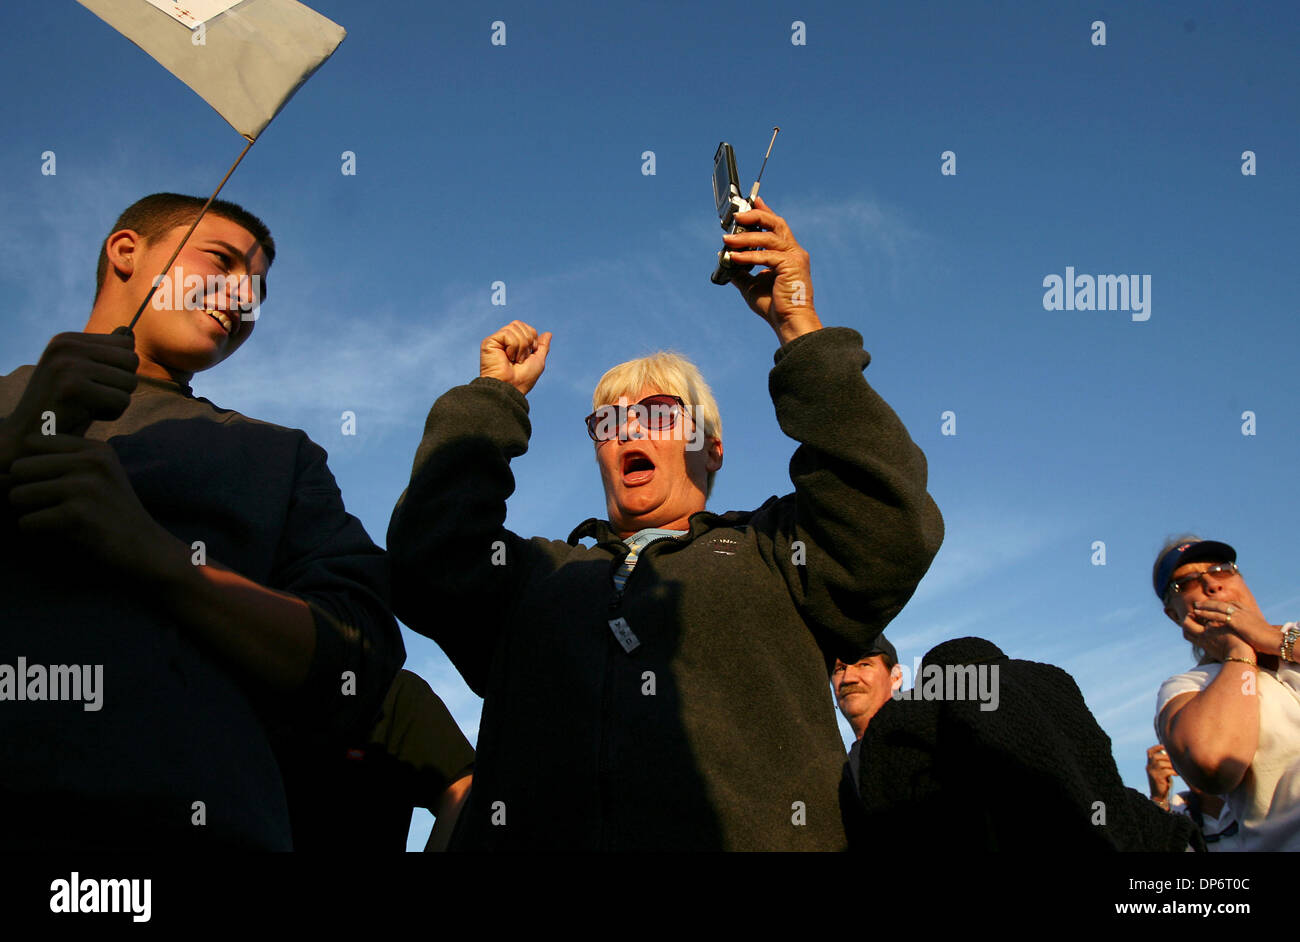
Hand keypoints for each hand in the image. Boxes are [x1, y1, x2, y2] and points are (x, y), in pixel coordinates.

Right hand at [0, 332, 136, 468]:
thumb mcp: (83, 376)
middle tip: (94, 399)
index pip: (126, 344)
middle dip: (122, 386)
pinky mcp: (72, 387)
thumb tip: (128, 332)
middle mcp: (66, 345)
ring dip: (116, 402)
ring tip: (87, 407)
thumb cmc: (63, 409)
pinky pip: (121, 400)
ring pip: (129, 382)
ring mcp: (67, 364)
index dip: (120, 370)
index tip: (94, 384)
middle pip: (131, 361)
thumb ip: (105, 354)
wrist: (29, 437)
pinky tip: (85, 416)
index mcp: (67, 339)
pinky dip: (111, 414)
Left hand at [7, 432, 176, 575]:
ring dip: (28, 513)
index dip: (30, 466)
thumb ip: (66, 459)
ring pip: (18, 495)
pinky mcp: (77, 515)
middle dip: (24, 490)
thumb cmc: (113, 513)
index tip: (47, 483)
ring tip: (52, 519)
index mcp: (96, 449)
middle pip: (20, 468)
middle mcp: (91, 462)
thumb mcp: (101, 474)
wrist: (145, 548)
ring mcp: (85, 487)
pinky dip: (37, 532)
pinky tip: (61, 533)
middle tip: (45, 505)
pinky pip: (27, 522)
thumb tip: (11, 461)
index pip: (32, 442)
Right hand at [479, 321, 551, 395]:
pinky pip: (507, 333)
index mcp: (514, 345)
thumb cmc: (523, 379)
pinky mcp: (489, 342)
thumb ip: (542, 347)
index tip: (528, 357)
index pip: (526, 328)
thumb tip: (548, 333)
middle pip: (520, 324)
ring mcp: (496, 341)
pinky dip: (513, 346)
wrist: (511, 388)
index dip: (532, 339)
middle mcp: (504, 341)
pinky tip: (507, 357)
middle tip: (521, 359)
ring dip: (521, 346)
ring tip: (514, 360)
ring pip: (514, 328)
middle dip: (527, 341)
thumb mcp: (538, 361)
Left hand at [724, 196, 822, 344]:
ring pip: (769, 238)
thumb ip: (740, 271)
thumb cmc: (774, 306)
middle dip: (756, 216)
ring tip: (727, 240)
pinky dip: (748, 255)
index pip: (776, 227)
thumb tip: (724, 260)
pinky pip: (766, 255)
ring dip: (746, 238)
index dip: (765, 212)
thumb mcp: (751, 285)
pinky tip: (734, 257)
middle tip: (737, 216)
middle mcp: (794, 252)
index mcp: (788, 254)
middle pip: (776, 224)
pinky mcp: (791, 265)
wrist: (788, 322)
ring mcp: (795, 257)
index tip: (753, 200)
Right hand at [1145, 744, 1175, 801]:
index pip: (1149, 752)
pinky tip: (1178, 774)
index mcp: (1149, 764)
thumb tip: (1173, 754)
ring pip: (1161, 764)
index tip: (1164, 745)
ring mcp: (1152, 772)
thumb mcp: (1161, 771)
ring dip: (1171, 765)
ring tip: (1178, 768)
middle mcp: (1149, 767)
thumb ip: (1163, 763)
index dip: (1156, 747)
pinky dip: (1173, 771)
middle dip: (1166, 757)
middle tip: (1175, 760)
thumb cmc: (1163, 782)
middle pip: (1156, 757)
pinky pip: (1166, 771)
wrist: (1159, 795)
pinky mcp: (1157, 778)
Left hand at [1186, 595, 1276, 658]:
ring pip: (1217, 608)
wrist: (1273, 640)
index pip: (1230, 605)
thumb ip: (1245, 627)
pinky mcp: (1235, 621)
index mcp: (1246, 611)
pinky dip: (1207, 614)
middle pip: (1222, 604)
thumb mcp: (1254, 629)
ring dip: (1205, 607)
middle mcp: (1241, 610)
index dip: (1218, 605)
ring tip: (1195, 607)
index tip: (1209, 605)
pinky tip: (1198, 614)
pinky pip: (1217, 616)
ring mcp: (1238, 615)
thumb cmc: (1265, 638)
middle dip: (1209, 603)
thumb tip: (1239, 632)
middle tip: (1198, 604)